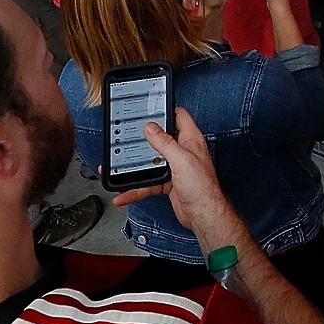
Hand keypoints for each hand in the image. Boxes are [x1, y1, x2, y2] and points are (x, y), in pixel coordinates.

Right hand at [111, 108, 242, 238]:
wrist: (203, 215)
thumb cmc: (202, 187)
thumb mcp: (181, 160)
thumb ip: (165, 143)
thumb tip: (151, 127)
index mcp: (190, 140)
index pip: (179, 116)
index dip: (165, 110)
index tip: (149, 108)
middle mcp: (183, 152)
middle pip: (160, 139)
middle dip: (143, 139)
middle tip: (127, 136)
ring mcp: (175, 167)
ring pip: (151, 162)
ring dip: (135, 167)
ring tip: (119, 167)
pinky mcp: (169, 183)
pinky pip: (149, 183)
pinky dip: (136, 188)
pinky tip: (125, 193)